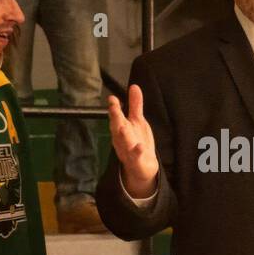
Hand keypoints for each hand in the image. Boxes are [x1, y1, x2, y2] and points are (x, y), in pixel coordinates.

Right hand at [108, 84, 158, 198]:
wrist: (141, 168)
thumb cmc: (137, 141)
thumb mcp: (137, 121)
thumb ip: (135, 105)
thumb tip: (134, 86)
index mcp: (121, 127)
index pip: (116, 116)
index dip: (114, 108)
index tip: (112, 98)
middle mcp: (122, 138)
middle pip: (117, 127)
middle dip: (115, 118)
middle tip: (113, 108)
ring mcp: (128, 150)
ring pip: (123, 142)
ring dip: (122, 135)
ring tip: (122, 127)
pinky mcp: (136, 160)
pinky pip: (136, 156)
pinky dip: (137, 152)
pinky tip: (140, 147)